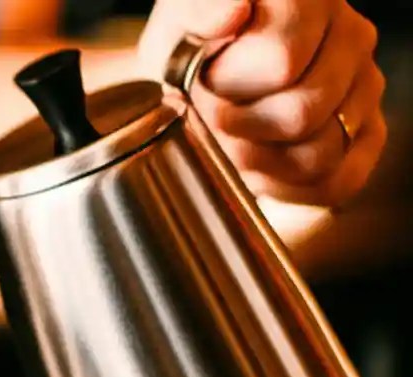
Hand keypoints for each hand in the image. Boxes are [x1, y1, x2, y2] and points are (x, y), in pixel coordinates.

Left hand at [139, 0, 386, 206]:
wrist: (203, 77)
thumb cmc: (192, 50)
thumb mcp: (179, 25)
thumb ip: (198, 13)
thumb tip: (232, 13)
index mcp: (308, 2)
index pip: (280, 62)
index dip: (228, 88)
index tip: (203, 83)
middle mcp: (350, 37)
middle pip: (301, 114)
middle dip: (239, 130)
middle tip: (213, 118)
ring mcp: (364, 87)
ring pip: (319, 155)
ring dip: (259, 162)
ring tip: (231, 141)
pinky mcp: (367, 133)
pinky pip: (335, 182)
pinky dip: (286, 188)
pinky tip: (257, 167)